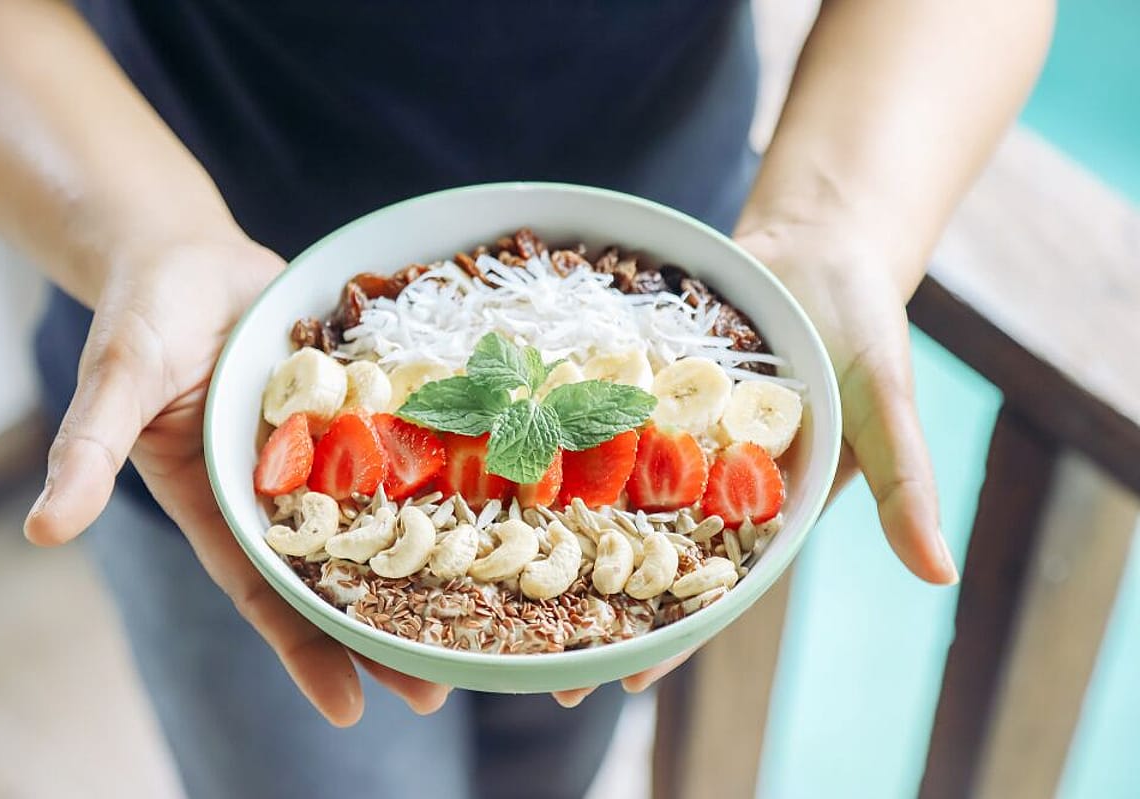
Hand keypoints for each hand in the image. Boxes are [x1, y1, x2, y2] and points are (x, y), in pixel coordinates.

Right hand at [23, 231, 450, 723]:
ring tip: (479, 618)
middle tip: (439, 688)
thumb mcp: (117, 379)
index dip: (304, 650)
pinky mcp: (357, 409)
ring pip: (383, 522)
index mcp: (223, 506)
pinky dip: (438, 479)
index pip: (266, 592)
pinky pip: (402, 450)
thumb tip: (42, 528)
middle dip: (382, 632)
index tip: (348, 708)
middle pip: (340, 574)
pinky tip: (491, 506)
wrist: (190, 254)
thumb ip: (88, 449)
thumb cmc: (144, 316)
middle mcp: (281, 490)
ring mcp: (326, 452)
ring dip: (425, 567)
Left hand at [553, 220, 958, 706]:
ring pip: (610, 497)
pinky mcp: (645, 392)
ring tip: (497, 582)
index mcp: (770, 506)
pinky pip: (598, 425)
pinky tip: (505, 475)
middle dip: (596, 604)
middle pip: (646, 556)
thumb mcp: (884, 402)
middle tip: (533, 660)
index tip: (625, 682)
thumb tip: (943, 576)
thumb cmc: (862, 324)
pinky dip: (560, 450)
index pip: (715, 587)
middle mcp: (711, 482)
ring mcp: (672, 437)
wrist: (817, 244)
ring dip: (561, 537)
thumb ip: (906, 484)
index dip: (674, 636)